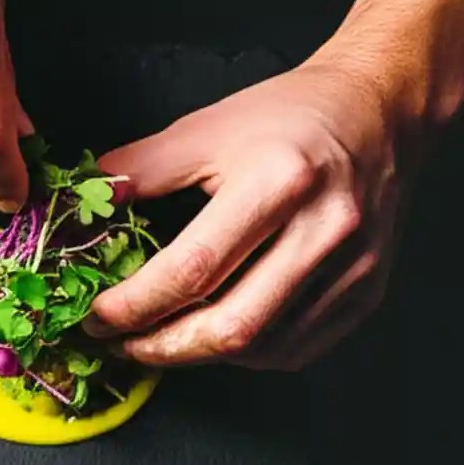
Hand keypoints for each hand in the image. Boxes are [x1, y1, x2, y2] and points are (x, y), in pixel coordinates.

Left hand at [87, 59, 416, 369]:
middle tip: (121, 343)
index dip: (136, 304)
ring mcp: (352, 269)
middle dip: (163, 347)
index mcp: (279, 182)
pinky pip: (296, 349)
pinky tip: (214, 337)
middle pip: (231, 327)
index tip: (98, 315)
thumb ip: (140, 170)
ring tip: (160, 341)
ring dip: (200, 356)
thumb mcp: (205, 128)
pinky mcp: (366, 292)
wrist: (379, 109)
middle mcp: (323, 231)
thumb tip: (84, 206)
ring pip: (262, 348)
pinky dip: (245, 354)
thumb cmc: (290, 116)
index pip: (193, 270)